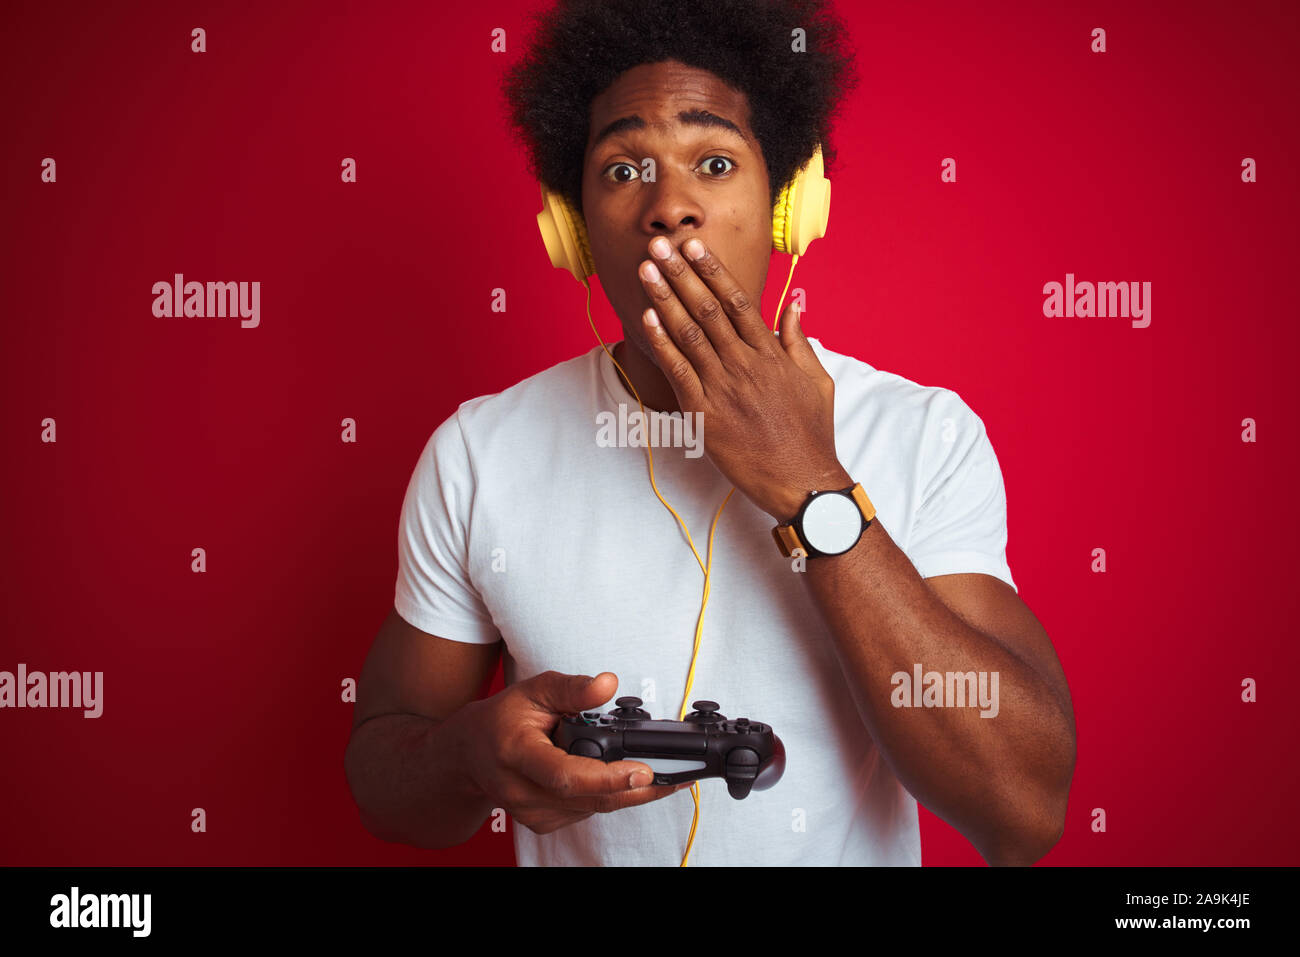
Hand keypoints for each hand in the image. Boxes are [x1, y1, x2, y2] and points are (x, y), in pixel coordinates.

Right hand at [459, 670, 685, 835]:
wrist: (468, 755)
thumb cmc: (501, 720)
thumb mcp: (533, 690)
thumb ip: (572, 688)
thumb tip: (608, 683)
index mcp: (516, 753)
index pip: (566, 775)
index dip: (608, 776)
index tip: (643, 770)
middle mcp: (521, 790)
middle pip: (588, 798)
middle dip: (636, 789)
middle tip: (674, 778)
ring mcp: (530, 813)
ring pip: (592, 808)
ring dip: (627, 793)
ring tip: (657, 774)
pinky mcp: (542, 823)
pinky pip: (585, 811)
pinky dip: (607, 795)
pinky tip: (617, 778)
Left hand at [637, 236, 850, 520]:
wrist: (802, 480)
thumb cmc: (811, 434)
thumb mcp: (817, 381)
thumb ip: (799, 340)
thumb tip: (793, 304)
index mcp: (771, 354)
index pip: (738, 301)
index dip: (713, 270)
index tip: (694, 245)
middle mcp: (745, 364)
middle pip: (708, 308)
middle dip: (681, 273)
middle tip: (660, 244)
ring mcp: (723, 388)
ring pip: (689, 333)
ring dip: (665, 298)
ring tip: (646, 269)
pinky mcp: (705, 414)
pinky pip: (678, 371)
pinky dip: (662, 343)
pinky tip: (647, 318)